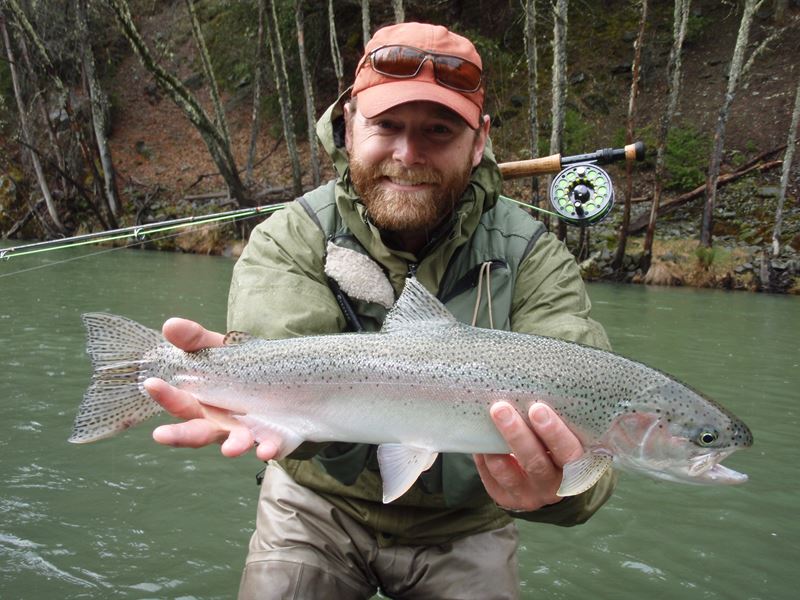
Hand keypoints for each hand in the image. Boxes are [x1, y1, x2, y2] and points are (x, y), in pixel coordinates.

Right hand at [143, 318, 278, 460]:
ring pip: (235, 442)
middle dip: (181, 435)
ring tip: (230, 449)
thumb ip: (195, 340)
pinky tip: (266, 451)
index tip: (152, 384)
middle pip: (198, 431)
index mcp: (201, 403)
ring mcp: (246, 432)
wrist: (282, 379)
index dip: (166, 395)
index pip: (179, 401)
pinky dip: (268, 449)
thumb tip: (170, 325)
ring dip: (233, 445)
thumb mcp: (217, 350)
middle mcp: (220, 423)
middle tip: (160, 435)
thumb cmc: (239, 368)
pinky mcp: (274, 437)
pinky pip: (271, 445)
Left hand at [474, 401, 582, 511]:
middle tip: (501, 408)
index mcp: (576, 468)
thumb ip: (559, 419)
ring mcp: (529, 496)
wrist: (550, 483)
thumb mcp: (570, 437)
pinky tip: (478, 440)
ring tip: (485, 423)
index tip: (538, 408)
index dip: (555, 433)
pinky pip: (493, 480)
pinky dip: (484, 458)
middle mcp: (553, 486)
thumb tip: (535, 380)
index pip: (569, 453)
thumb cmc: (560, 448)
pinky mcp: (507, 499)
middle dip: (517, 435)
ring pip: (510, 475)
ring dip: (495, 447)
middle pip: (536, 463)